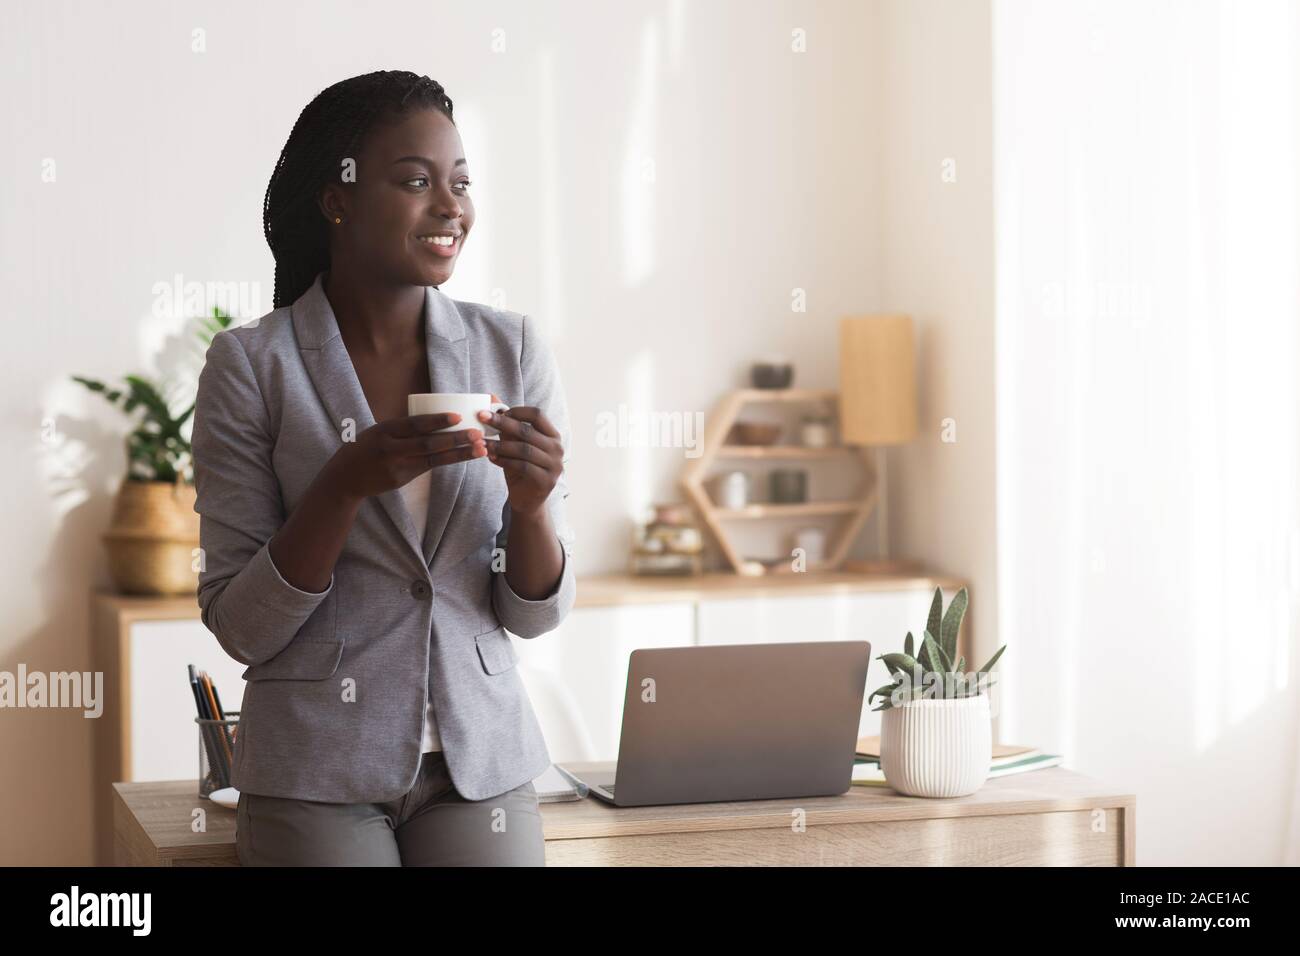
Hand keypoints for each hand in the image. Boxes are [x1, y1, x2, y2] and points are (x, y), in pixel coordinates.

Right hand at [323, 412, 486, 501]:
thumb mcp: (379, 431)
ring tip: (480, 449)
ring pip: (433, 459)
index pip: (415, 424)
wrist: (345, 477)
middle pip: (429, 443)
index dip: (437, 420)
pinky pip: (428, 468)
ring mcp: (397, 466)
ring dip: (459, 453)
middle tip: (478, 434)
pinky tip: (464, 457)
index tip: (458, 416)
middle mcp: (391, 448)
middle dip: (456, 439)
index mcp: (385, 430)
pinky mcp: (401, 480)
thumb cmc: (366, 448)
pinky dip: (447, 461)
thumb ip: (403, 428)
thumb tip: (436, 418)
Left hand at [477, 395, 562, 516]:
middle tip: (480, 418)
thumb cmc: (520, 467)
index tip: (495, 412)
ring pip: (523, 450)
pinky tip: (491, 458)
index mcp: (552, 435)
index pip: (537, 414)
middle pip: (527, 431)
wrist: (528, 499)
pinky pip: (522, 467)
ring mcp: (554, 466)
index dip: (516, 411)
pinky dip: (504, 461)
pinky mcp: (546, 481)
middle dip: (502, 423)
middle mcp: (557, 448)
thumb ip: (507, 423)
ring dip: (500, 444)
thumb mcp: (513, 443)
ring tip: (481, 442)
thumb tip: (491, 397)